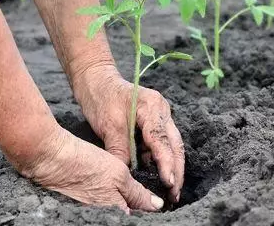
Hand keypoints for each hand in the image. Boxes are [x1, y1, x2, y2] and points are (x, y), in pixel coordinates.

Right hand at [20, 127, 163, 213]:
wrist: (51, 159)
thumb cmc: (85, 165)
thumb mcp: (119, 175)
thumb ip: (138, 193)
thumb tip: (157, 205)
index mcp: (115, 213)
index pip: (139, 216)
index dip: (148, 208)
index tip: (157, 199)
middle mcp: (103, 217)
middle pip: (127, 214)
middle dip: (136, 206)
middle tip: (140, 191)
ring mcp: (92, 212)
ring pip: (115, 209)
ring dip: (124, 201)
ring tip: (124, 187)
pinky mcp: (82, 206)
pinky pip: (102, 206)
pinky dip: (109, 198)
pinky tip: (108, 187)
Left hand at [73, 65, 184, 202]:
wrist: (96, 80)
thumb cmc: (101, 98)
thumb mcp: (109, 127)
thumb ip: (120, 151)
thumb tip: (127, 176)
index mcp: (152, 107)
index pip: (162, 140)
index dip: (167, 164)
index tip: (169, 183)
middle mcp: (162, 110)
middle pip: (175, 144)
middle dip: (177, 170)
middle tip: (175, 194)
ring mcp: (161, 115)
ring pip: (171, 145)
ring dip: (171, 166)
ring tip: (170, 189)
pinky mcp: (155, 121)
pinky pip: (161, 142)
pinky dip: (160, 158)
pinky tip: (157, 174)